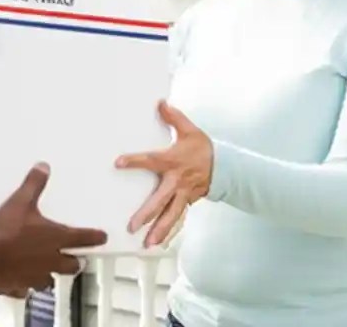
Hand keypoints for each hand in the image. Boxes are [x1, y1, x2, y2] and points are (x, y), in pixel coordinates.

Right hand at [0, 163, 107, 297]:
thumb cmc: (7, 231)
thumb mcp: (21, 201)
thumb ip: (34, 185)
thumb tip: (44, 167)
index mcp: (55, 238)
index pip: (83, 238)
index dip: (95, 237)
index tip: (103, 237)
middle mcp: (50, 260)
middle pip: (71, 266)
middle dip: (74, 262)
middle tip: (76, 259)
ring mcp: (35, 277)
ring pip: (50, 280)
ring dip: (50, 275)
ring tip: (47, 271)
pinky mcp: (18, 287)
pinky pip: (25, 290)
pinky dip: (24, 286)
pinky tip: (19, 284)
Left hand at [115, 100, 213, 247]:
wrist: (228, 166)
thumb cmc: (204, 148)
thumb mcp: (190, 130)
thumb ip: (173, 117)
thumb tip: (160, 102)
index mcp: (173, 161)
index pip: (151, 161)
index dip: (135, 161)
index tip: (118, 163)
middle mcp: (177, 181)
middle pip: (160, 200)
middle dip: (147, 214)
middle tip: (132, 225)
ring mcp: (183, 195)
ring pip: (170, 216)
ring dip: (159, 231)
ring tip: (147, 244)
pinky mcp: (187, 202)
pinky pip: (177, 219)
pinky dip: (169, 232)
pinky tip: (158, 242)